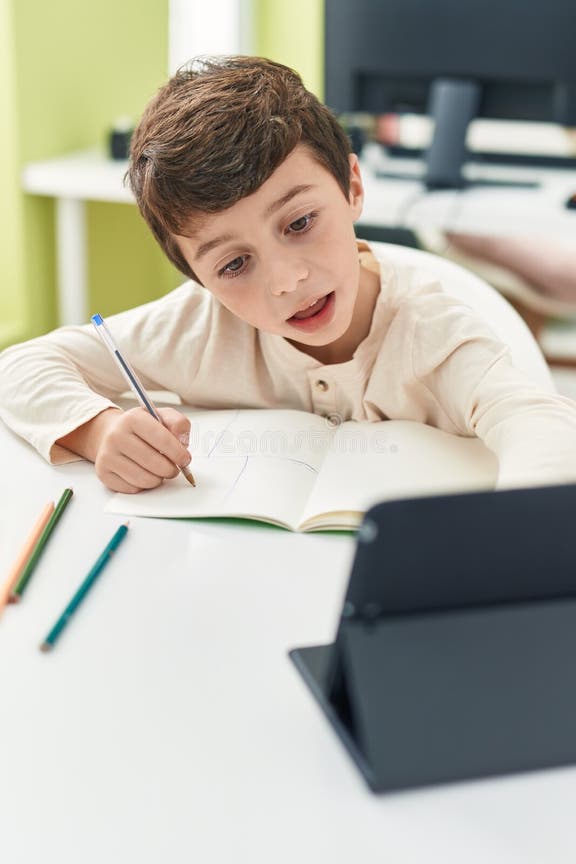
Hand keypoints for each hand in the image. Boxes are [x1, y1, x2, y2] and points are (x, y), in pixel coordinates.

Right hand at [59, 406, 192, 492]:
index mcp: (133, 418)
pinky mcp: (104, 473)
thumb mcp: (161, 416)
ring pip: (144, 479)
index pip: (162, 439)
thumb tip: (182, 442)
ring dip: (158, 479)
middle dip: (171, 469)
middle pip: (154, 463)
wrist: (111, 434)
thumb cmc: (141, 428)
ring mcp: (108, 455)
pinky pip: (133, 488)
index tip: (185, 459)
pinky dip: (144, 485)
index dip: (178, 453)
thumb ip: (178, 423)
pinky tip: (143, 474)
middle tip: (174, 468)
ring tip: (159, 471)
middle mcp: (116, 435)